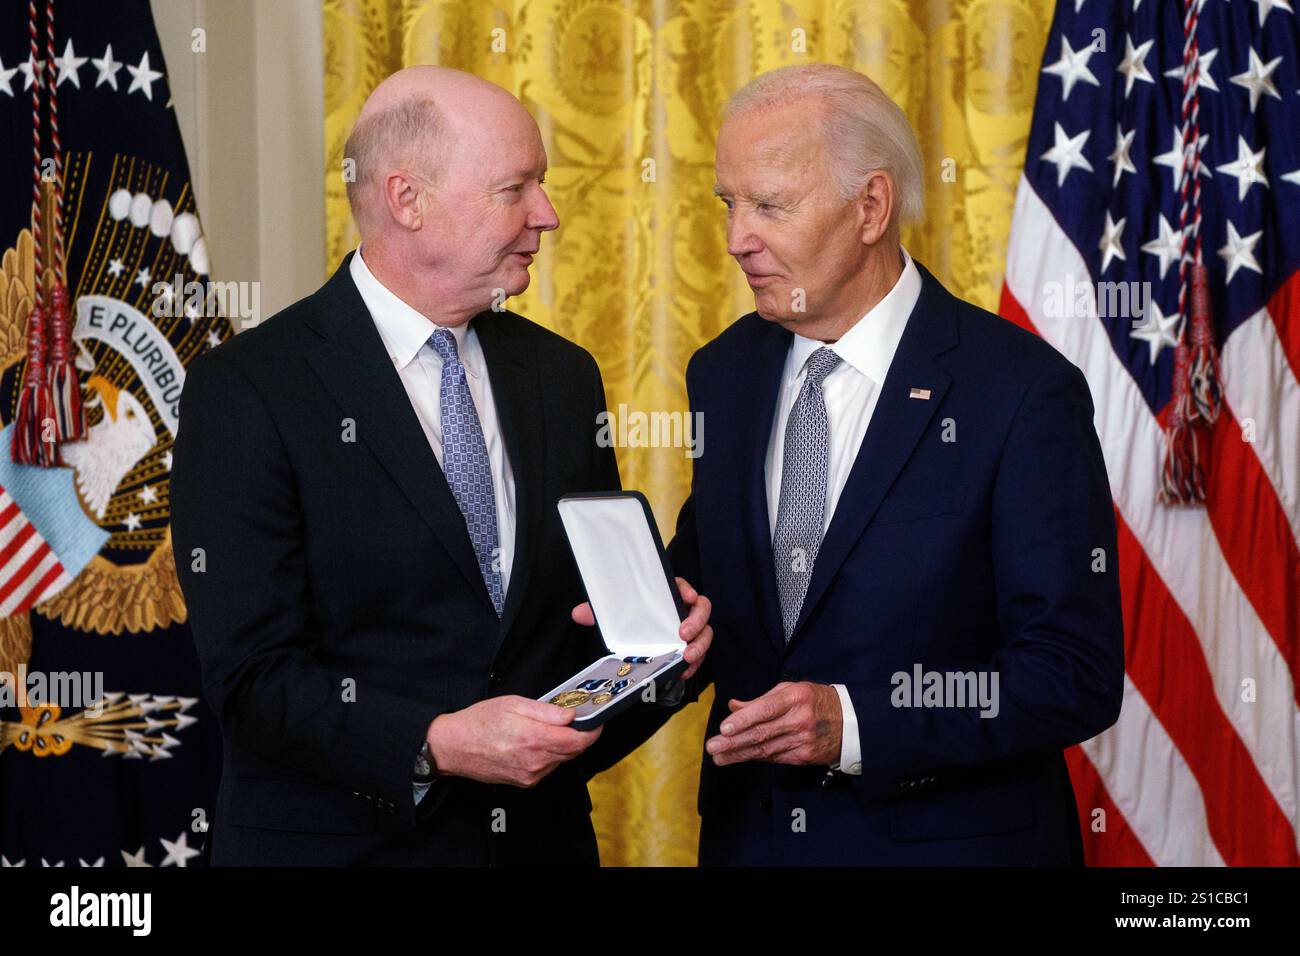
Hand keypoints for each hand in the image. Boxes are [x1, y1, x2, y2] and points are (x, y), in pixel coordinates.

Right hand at [426, 696, 602, 786]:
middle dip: (580, 736)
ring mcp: (531, 775)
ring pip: (561, 759)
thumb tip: (570, 714)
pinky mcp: (525, 782)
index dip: (592, 730)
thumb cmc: (479, 722)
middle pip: (574, 751)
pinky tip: (537, 743)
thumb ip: (546, 711)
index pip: (578, 740)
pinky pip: (548, 767)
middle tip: (577, 720)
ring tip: (550, 729)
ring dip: (563, 745)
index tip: (596, 721)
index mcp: (534, 738)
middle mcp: (535, 761)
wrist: (454, 747)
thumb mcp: (513, 704)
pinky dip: (550, 755)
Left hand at [571, 577, 712, 679]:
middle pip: (702, 609)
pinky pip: (699, 654)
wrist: (634, 638)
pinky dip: (694, 665)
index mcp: (667, 594)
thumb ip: (598, 612)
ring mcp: (690, 629)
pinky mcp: (690, 647)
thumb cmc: (629, 618)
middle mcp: (682, 610)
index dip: (688, 590)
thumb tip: (578, 614)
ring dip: (700, 646)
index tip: (688, 597)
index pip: (681, 586)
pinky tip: (684, 672)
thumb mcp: (614, 614)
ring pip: (705, 633)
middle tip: (683, 634)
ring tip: (687, 658)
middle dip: (696, 621)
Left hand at [704, 682, 841, 766]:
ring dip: (738, 754)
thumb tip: (734, 706)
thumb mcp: (792, 690)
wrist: (850, 723)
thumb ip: (761, 700)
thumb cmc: (817, 701)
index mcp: (796, 698)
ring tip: (718, 756)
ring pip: (765, 749)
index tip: (725, 727)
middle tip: (713, 746)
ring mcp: (802, 741)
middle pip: (762, 733)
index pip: (766, 709)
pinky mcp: (803, 757)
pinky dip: (754, 757)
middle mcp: (799, 720)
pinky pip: (774, 757)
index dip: (744, 720)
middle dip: (733, 741)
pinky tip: (738, 758)